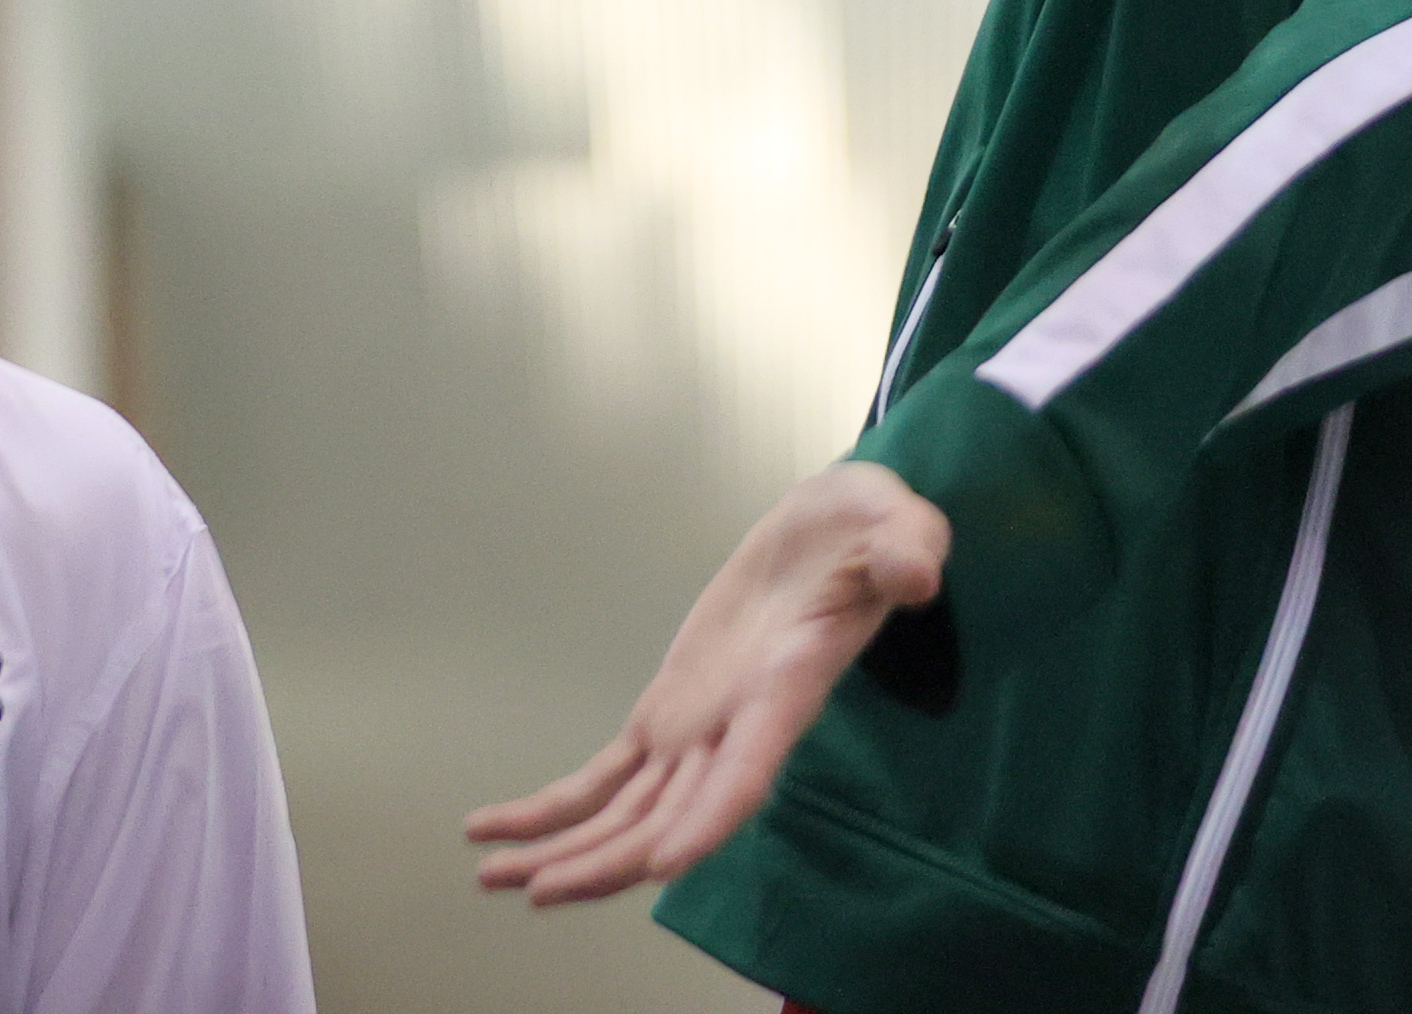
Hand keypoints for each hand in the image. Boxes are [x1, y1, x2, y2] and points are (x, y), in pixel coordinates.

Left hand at [467, 460, 946, 904]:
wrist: (835, 525)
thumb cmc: (871, 526)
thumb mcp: (900, 521)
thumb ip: (908, 546)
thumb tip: (918, 572)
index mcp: (789, 688)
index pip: (750, 771)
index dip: (709, 821)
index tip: (664, 866)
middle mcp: (738, 725)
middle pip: (672, 816)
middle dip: (608, 860)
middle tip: (537, 891)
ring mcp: (699, 725)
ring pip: (629, 812)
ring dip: (567, 849)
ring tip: (493, 875)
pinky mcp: (668, 709)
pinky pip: (604, 776)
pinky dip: (551, 806)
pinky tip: (494, 827)